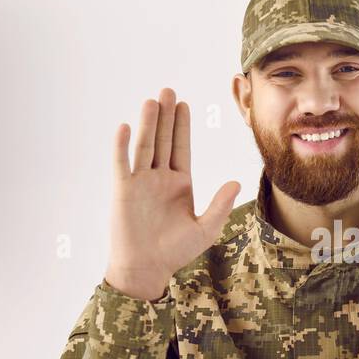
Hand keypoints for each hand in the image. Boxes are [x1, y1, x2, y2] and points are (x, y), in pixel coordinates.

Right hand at [105, 88, 241, 300]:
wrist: (147, 268)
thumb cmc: (176, 251)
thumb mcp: (205, 229)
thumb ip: (220, 205)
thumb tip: (237, 182)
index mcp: (180, 183)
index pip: (181, 147)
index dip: (182, 126)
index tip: (183, 104)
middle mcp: (159, 178)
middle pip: (163, 140)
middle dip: (166, 116)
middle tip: (167, 90)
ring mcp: (140, 182)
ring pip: (144, 146)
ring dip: (148, 124)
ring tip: (151, 101)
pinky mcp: (122, 191)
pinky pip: (122, 164)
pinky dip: (122, 146)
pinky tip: (125, 127)